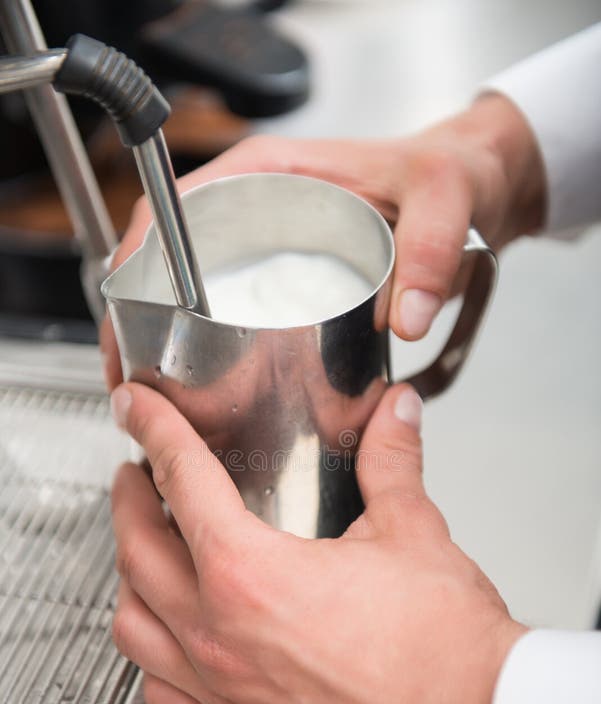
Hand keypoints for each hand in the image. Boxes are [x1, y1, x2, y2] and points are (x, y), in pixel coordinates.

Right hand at [101, 91, 544, 388]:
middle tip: (133, 377)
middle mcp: (258, 211)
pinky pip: (229, 313)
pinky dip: (205, 350)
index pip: (178, 205)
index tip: (126, 310)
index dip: (138, 258)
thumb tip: (407, 318)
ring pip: (190, 293)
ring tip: (155, 396)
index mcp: (272, 175)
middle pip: (168, 260)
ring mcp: (266, 249)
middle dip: (138, 317)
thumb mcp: (444, 197)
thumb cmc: (448, 176)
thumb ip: (432, 248)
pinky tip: (203, 390)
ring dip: (163, 340)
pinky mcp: (284, 283)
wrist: (472, 192)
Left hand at [110, 379, 525, 703]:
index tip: (138, 411)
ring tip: (144, 555)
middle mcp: (221, 636)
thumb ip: (390, 463)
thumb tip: (393, 419)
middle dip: (128, 501)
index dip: (153, 431)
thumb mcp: (412, 532)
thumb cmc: (443, 648)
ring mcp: (224, 692)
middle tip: (136, 477)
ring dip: (130, 578)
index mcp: (251, 574)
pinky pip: (162, 695)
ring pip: (134, 628)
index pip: (181, 479)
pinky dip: (154, 657)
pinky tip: (172, 644)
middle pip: (137, 551)